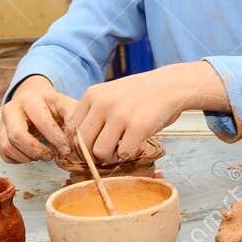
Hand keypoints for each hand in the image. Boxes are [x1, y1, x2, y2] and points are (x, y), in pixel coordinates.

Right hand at [0, 76, 77, 162]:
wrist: (33, 100)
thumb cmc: (52, 107)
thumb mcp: (66, 106)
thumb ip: (74, 120)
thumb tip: (78, 142)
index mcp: (31, 99)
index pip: (41, 122)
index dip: (55, 139)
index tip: (66, 150)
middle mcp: (11, 108)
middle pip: (17, 135)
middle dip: (36, 150)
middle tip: (50, 156)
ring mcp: (2, 122)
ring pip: (8, 146)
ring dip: (27, 157)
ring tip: (42, 155)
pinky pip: (4, 154)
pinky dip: (18, 160)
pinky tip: (31, 156)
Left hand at [66, 63, 218, 162]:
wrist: (170, 85)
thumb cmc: (139, 94)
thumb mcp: (110, 94)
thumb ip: (93, 113)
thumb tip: (78, 144)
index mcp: (92, 94)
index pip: (71, 128)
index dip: (78, 143)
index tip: (90, 147)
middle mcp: (103, 104)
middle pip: (82, 143)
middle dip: (92, 153)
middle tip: (106, 152)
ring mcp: (120, 115)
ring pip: (99, 152)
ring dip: (110, 157)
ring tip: (120, 149)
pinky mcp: (138, 127)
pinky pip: (123, 153)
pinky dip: (128, 155)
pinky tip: (134, 145)